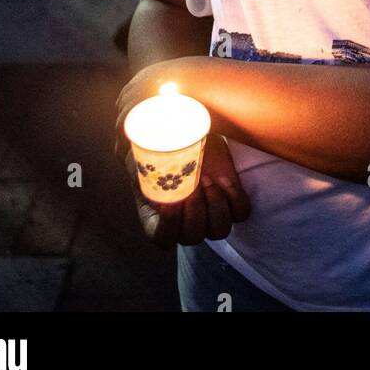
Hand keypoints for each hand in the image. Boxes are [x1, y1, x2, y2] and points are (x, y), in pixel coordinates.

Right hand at [121, 134, 251, 248]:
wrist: (185, 141)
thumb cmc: (161, 149)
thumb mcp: (145, 154)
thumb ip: (139, 155)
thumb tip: (128, 130)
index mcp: (159, 220)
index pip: (163, 239)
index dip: (168, 225)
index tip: (170, 201)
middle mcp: (185, 224)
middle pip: (194, 236)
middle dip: (195, 211)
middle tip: (193, 185)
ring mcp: (210, 216)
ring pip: (219, 230)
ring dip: (216, 206)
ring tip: (208, 179)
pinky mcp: (231, 203)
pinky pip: (241, 213)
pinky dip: (235, 197)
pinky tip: (224, 178)